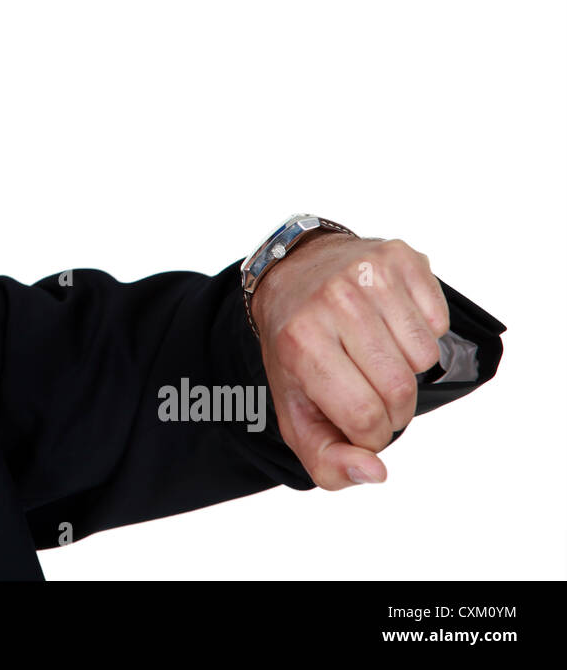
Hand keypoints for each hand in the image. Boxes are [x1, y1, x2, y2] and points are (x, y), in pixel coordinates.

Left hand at [249, 232, 449, 489]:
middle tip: (370, 389)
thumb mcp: (295, 411)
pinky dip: (421, 333)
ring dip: (406, 367)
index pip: (364, 417)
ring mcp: (367, 274)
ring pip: (425, 358)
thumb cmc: (296, 349)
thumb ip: (327, 461)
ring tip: (374, 350)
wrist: (291, 274)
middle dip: (393, 407)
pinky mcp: (399, 257)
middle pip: (399, 390)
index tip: (359, 422)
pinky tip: (388, 322)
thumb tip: (376, 473)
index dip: (372, 434)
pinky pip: (438, 322)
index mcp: (300, 342)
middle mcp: (332, 302)